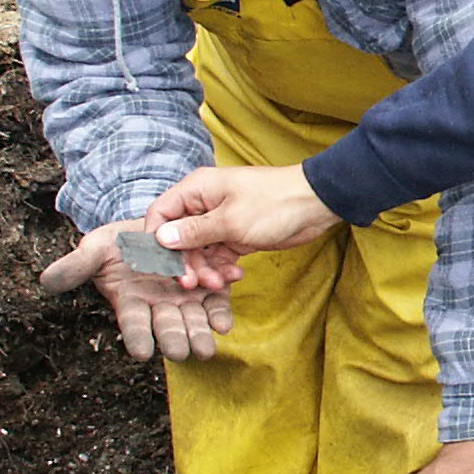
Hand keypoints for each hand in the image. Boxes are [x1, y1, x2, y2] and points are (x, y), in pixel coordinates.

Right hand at [37, 218, 236, 361]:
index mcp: (130, 302)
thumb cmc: (119, 243)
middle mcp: (159, 307)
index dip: (136, 339)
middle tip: (182, 354)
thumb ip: (76, 266)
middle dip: (175, 341)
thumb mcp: (95, 249)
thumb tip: (46, 281)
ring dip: (201, 334)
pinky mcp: (209, 287)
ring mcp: (185, 299)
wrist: (155, 226)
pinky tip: (225, 323)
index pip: (131, 325)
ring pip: (194, 321)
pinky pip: (216, 301)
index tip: (140, 352)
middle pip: (167, 329)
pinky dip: (221, 312)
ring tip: (208, 348)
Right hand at [144, 164, 341, 287]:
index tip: (161, 265)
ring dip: (206, 269)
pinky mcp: (236, 235)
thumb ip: (194, 231)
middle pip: (178, 238)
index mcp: (197, 190)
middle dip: (185, 262)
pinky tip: (234, 276)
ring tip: (219, 282)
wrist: (317, 205)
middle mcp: (204, 204)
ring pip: (198, 251)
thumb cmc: (275, 203)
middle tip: (193, 283)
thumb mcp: (230, 220)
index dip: (156, 240)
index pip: (160, 214)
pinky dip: (222, 268)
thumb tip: (160, 238)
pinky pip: (218, 256)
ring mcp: (220, 220)